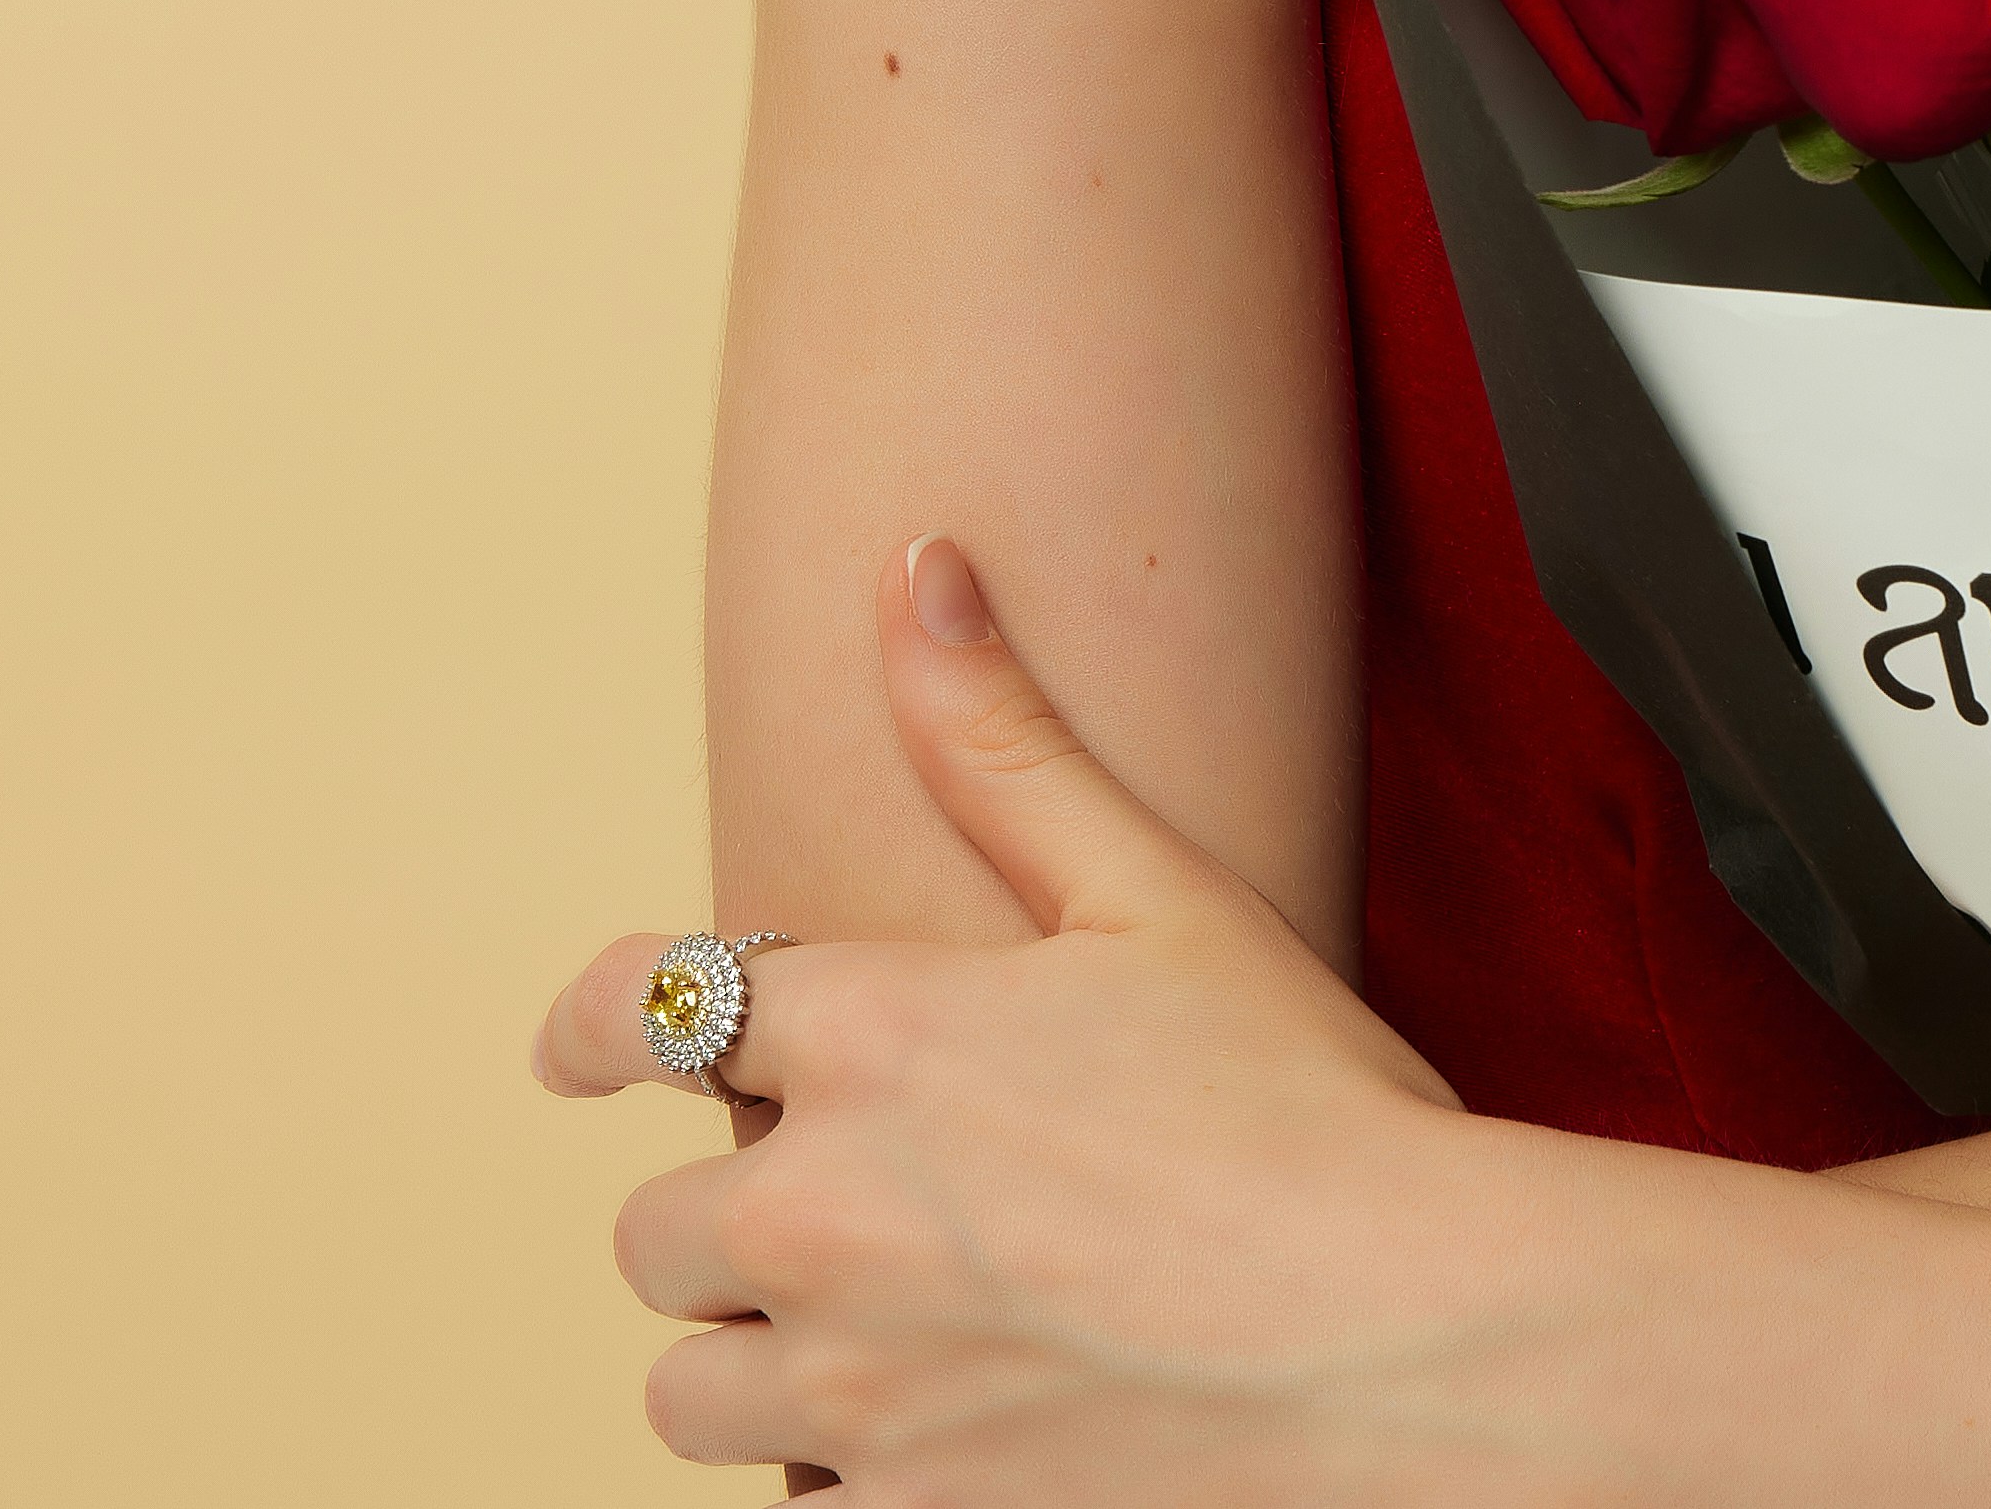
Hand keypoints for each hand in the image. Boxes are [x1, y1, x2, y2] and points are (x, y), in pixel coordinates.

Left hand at [541, 539, 1556, 1496]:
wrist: (1415, 1347)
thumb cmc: (1313, 1116)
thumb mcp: (1162, 896)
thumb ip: (1004, 743)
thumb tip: (916, 573)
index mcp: (872, 1038)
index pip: (641, 1010)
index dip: (589, 1027)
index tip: (575, 1053)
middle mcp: (823, 1215)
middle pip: (654, 1233)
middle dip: (724, 1218)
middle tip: (831, 1214)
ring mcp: (852, 1392)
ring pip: (687, 1393)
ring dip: (753, 1365)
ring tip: (865, 1346)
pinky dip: (843, 1479)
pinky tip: (942, 1438)